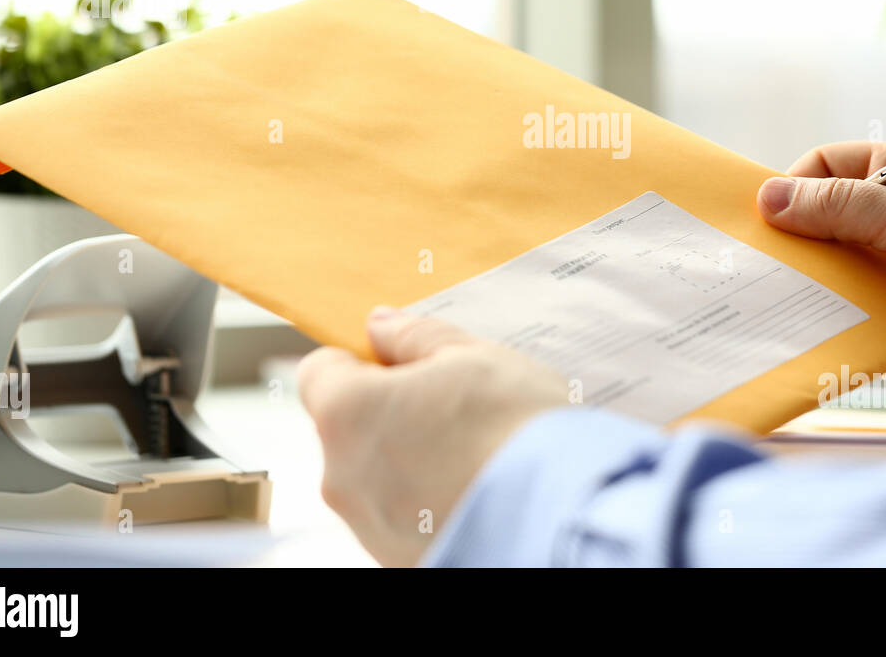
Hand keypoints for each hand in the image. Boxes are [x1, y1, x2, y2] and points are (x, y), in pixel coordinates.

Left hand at [297, 308, 568, 565]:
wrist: (565, 515)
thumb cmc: (517, 429)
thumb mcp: (473, 357)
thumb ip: (415, 337)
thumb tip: (381, 326)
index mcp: (347, 413)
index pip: (319, 371)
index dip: (360, 361)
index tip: (403, 363)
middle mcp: (341, 476)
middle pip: (348, 427)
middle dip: (390, 411)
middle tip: (454, 406)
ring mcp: (368, 526)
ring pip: (375, 474)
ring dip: (410, 458)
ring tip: (474, 454)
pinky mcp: (396, 560)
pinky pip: (400, 516)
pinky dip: (427, 502)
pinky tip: (475, 490)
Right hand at [757, 140, 885, 419]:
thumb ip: (838, 207)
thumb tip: (766, 199)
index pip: (828, 169)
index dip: (792, 188)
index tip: (760, 216)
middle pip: (823, 229)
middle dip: (796, 248)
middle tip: (753, 265)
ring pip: (833, 284)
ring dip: (818, 295)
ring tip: (775, 304)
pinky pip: (854, 331)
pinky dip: (844, 335)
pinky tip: (814, 339)